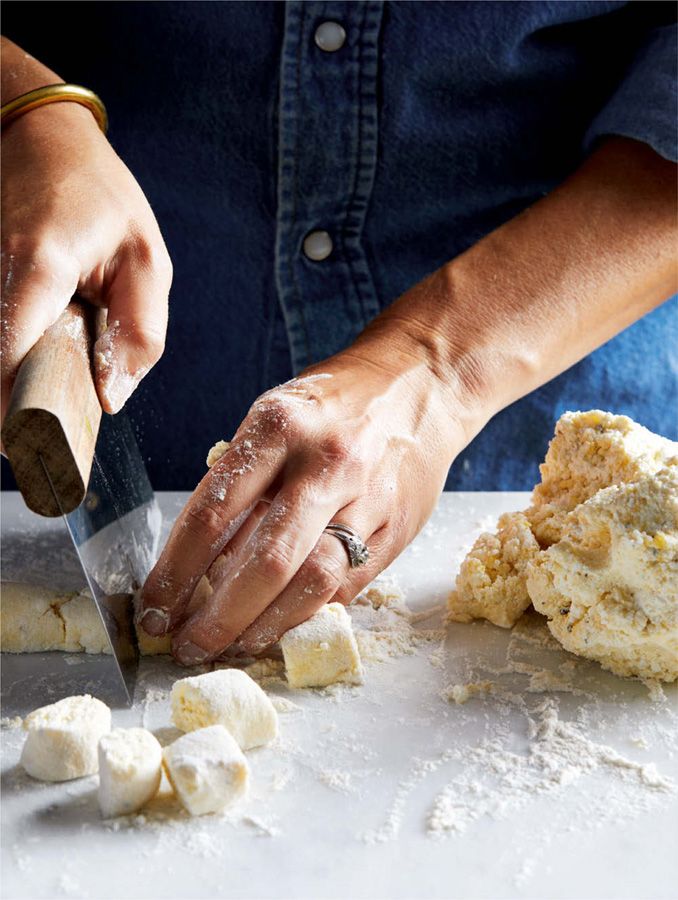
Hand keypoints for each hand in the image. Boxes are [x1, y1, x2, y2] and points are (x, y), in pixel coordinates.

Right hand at [1, 97, 171, 418]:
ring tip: (47, 407)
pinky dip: (11, 361)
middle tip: (49, 439)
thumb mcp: (146, 260)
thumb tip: (112, 397)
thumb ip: (138, 334)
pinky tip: (37, 367)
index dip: (15, 413)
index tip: (34, 448)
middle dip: (15, 411)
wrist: (45, 140)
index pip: (7, 357)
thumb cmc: (102, 197)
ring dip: (12, 386)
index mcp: (38, 267)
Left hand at [140, 322, 465, 663]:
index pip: (212, 512)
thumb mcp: (276, 417)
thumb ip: (243, 480)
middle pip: (265, 560)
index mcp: (279, 427)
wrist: (420, 383)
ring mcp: (368, 498)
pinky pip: (347, 586)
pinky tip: (279, 626)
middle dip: (218, 616)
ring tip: (232, 646)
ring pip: (312, 582)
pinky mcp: (395, 528)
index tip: (153, 607)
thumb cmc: (334, 403)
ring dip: (265, 626)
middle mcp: (325, 463)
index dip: (176, 570)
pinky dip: (307, 613)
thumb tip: (203, 562)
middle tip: (186, 646)